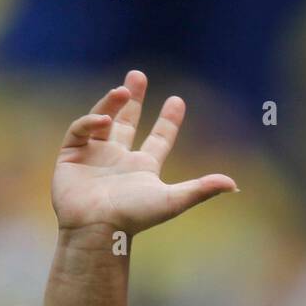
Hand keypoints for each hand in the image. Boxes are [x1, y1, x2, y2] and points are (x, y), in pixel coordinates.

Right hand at [50, 69, 237, 237]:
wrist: (97, 229)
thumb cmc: (133, 217)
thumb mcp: (172, 200)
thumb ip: (200, 189)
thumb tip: (234, 184)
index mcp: (143, 169)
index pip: (159, 140)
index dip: (168, 122)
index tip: (178, 101)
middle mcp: (119, 160)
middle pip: (127, 122)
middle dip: (132, 99)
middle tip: (137, 75)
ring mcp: (95, 157)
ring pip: (103, 120)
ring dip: (112, 103)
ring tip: (124, 90)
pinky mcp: (72, 156)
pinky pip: (80, 130)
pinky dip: (91, 121)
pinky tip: (103, 120)